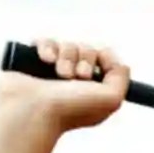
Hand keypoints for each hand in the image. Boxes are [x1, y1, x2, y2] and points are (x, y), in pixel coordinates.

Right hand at [0, 38, 130, 132]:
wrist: (33, 111)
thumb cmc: (71, 109)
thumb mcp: (111, 99)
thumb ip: (121, 77)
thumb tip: (109, 55)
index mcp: (92, 91)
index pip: (104, 60)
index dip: (103, 61)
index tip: (95, 74)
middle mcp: (73, 82)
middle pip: (87, 49)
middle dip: (84, 60)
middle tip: (76, 78)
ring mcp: (52, 72)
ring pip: (67, 45)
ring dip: (67, 57)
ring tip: (60, 75)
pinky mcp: (32, 62)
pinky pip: (45, 41)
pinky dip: (47, 47)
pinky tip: (46, 61)